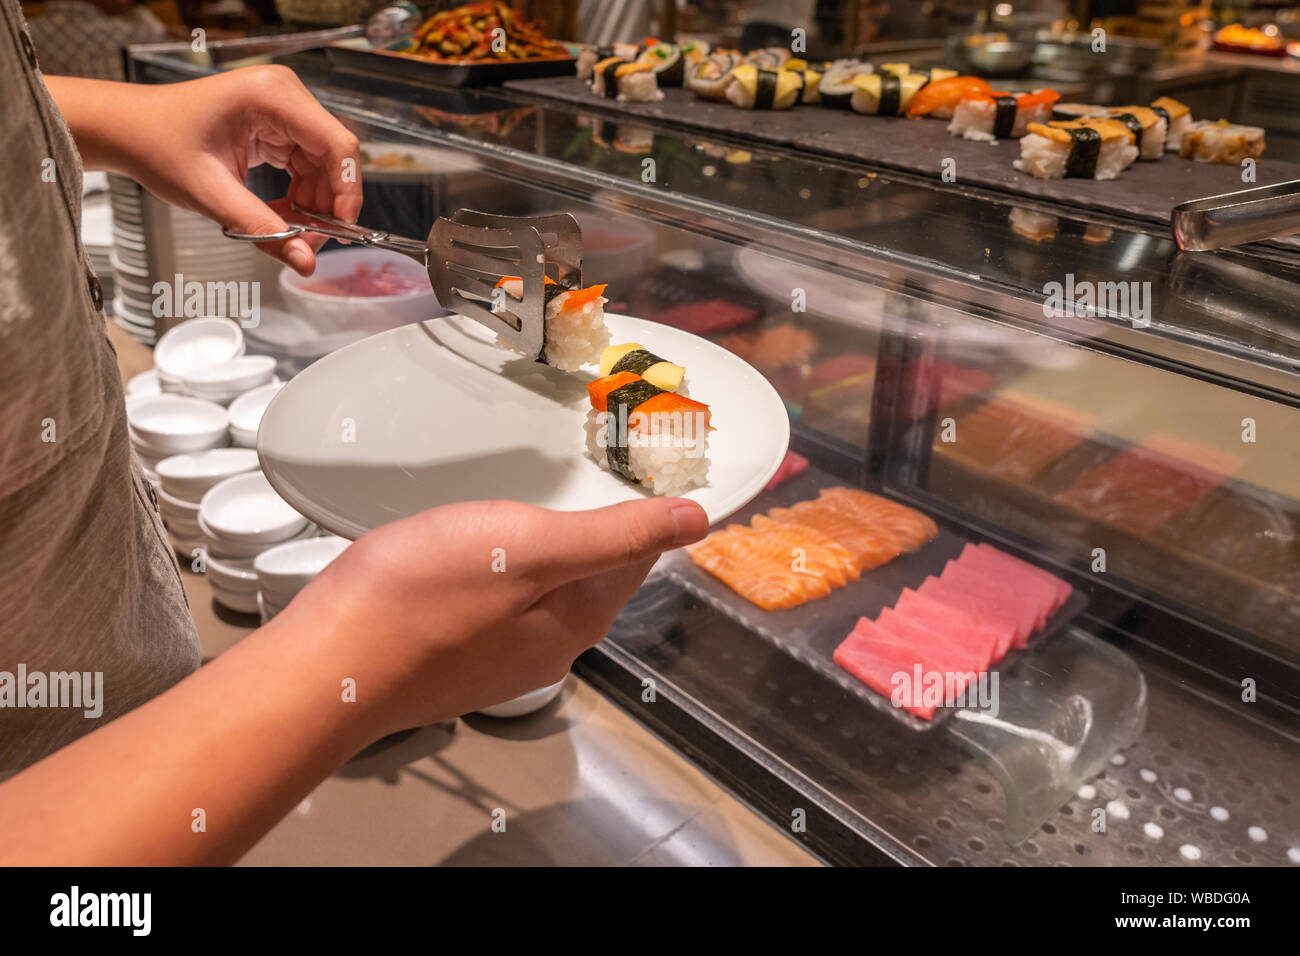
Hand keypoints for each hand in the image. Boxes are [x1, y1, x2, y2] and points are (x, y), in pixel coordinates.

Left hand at [49, 67, 362, 274]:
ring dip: (312, 204)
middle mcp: (283, 94)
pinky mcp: (276, 122)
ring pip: (323, 165)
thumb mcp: (212, 194)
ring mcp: (281, 107)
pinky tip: (279, 214)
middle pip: (333, 156)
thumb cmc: (156, 145)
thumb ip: (263, 230)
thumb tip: (305, 263)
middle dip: (326, 204)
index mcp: (270, 96)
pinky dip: (299, 195)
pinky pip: (305, 164)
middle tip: (306, 241)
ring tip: (285, 229)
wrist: (126, 130)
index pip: (337, 144)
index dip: (346, 191)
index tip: (339, 230)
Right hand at [280, 497, 708, 737]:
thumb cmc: (419, 598)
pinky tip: (469, 552)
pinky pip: (497, 605)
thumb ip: (615, 535)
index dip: (641, 508)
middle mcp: (548, 649)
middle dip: (591, 527)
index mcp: (578, 618)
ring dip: (540, 549)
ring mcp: (500, 660)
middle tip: (584, 474)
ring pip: (541, 590)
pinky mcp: (455, 658)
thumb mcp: (529, 546)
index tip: (640, 467)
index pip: (636, 554)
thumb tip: (695, 522)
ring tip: (523, 507)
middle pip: (590, 574)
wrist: (326, 664)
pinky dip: (496, 572)